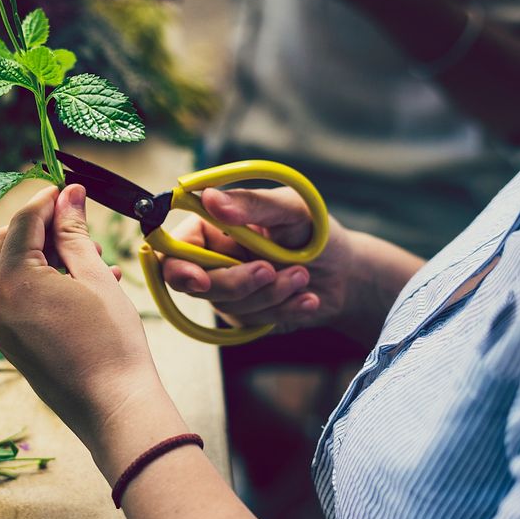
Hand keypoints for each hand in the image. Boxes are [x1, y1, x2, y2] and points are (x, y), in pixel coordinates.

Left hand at [0, 185, 162, 446]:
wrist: (114, 407)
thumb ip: (74, 232)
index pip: (25, 221)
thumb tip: (68, 194)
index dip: (49, 200)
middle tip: (75, 222)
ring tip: (90, 255)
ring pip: (9, 269)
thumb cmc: (111, 342)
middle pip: (5, 241)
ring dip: (42, 253)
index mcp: (12, 281)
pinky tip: (84, 282)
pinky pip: (16, 297)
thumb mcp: (94, 277)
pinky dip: (41, 281)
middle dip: (38, 225)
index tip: (72, 189)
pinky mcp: (9, 341)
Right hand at [161, 187, 358, 334]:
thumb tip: (209, 197)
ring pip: (228, 304)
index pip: (173, 250)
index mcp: (210, 227)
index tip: (200, 280)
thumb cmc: (315, 232)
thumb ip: (251, 204)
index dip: (178, 268)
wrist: (347, 272)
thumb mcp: (291, 209)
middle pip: (197, 284)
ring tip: (303, 276)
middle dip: (236, 282)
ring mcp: (226, 290)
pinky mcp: (246, 314)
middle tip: (269, 270)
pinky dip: (284, 309)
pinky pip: (253, 321)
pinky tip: (308, 298)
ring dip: (270, 293)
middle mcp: (211, 259)